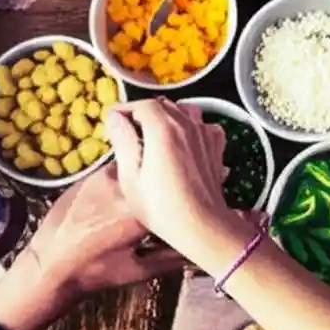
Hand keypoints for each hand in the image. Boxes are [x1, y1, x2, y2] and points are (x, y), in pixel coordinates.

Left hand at [24, 165, 185, 303]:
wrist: (47, 267)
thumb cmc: (95, 273)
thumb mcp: (139, 272)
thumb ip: (174, 258)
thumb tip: (200, 249)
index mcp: (141, 213)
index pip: (178, 193)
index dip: (190, 194)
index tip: (199, 195)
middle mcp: (126, 187)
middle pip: (159, 173)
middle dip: (169, 180)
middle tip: (176, 190)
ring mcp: (106, 176)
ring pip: (138, 167)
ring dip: (146, 176)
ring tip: (151, 189)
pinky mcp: (91, 175)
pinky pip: (118, 170)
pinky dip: (127, 177)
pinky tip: (126, 191)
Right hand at [105, 98, 239, 252]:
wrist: (201, 225)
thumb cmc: (161, 207)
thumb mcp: (131, 176)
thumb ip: (123, 141)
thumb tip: (115, 117)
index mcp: (163, 129)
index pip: (142, 104)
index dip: (125, 109)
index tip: (113, 120)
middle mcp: (187, 125)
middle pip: (162, 105)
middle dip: (143, 113)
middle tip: (128, 131)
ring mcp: (204, 134)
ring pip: (184, 111)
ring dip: (167, 117)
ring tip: (153, 135)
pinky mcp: (215, 146)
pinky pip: (202, 125)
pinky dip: (190, 127)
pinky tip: (182, 142)